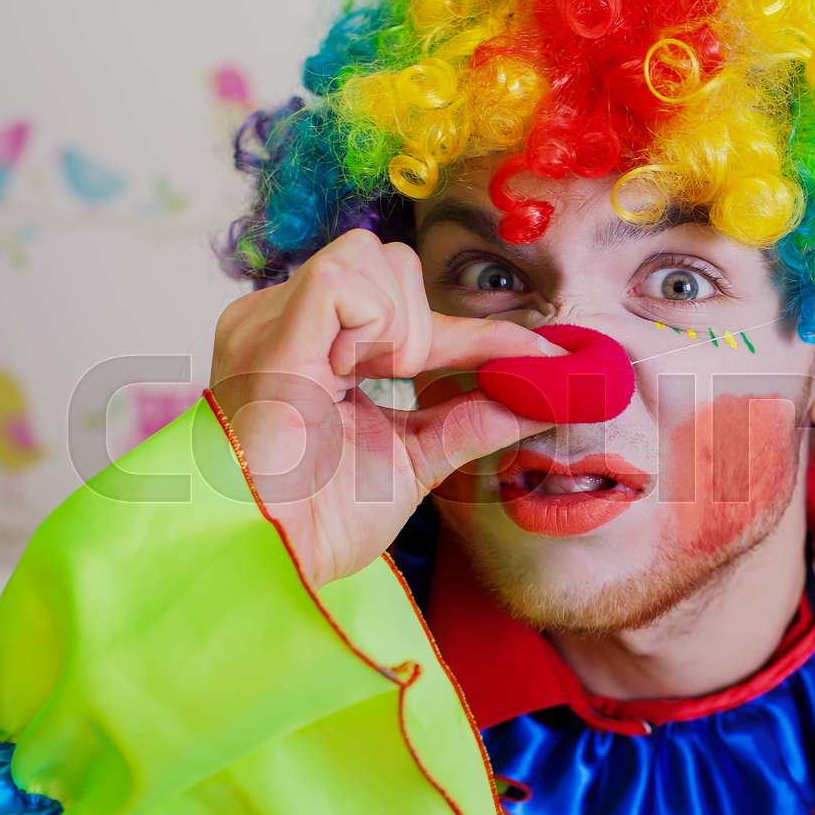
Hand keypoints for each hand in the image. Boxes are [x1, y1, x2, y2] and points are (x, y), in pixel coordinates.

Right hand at [210, 229, 561, 587]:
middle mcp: (283, 322)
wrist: (274, 561)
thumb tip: (545, 393)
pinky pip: (344, 277)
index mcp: (309, 346)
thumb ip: (474, 419)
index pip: (407, 309)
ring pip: (370, 253)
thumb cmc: (322, 522)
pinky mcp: (269, 332)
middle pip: (389, 259)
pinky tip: (349, 377)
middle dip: (429, 326)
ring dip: (398, 325)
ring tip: (366, 386)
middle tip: (406, 387)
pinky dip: (374, 325)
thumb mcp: (417, 458)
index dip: (478, 333)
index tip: (543, 357)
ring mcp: (270, 321)